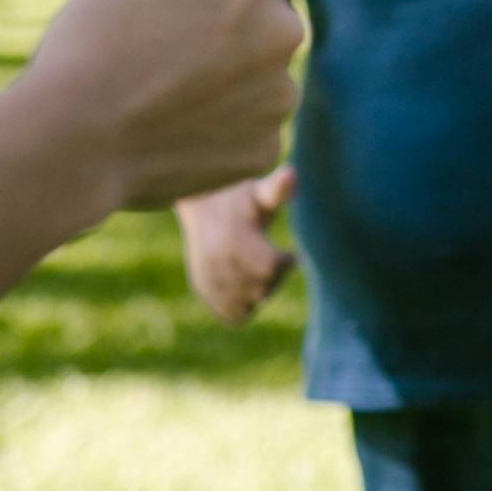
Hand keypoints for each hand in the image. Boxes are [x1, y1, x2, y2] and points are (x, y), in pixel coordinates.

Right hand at [6, 0, 451, 213]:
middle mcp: (280, 25)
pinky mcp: (265, 149)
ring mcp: (279, 92)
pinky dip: (212, 130)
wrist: (68, 137)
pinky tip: (168, 132)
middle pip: (272, 21)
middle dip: (227, 30)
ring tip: (150, 91)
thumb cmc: (89, 40)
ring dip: (216, 83)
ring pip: (258, 80)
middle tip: (157, 48)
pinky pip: (248, 128)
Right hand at [179, 167, 298, 321]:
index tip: (290, 253)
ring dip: (260, 292)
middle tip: (274, 259)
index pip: (269, 268)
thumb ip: (277, 189)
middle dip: (274, 278)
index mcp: (233, 239)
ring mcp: (207, 280)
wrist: (200, 201)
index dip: (285, 263)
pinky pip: (233, 315)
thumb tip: (291, 175)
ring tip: (259, 268)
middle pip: (261, 290)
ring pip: (248, 306)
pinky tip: (249, 283)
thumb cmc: (238, 196)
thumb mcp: (258, 191)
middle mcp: (215, 263)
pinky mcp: (203, 290)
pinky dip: (244, 306)